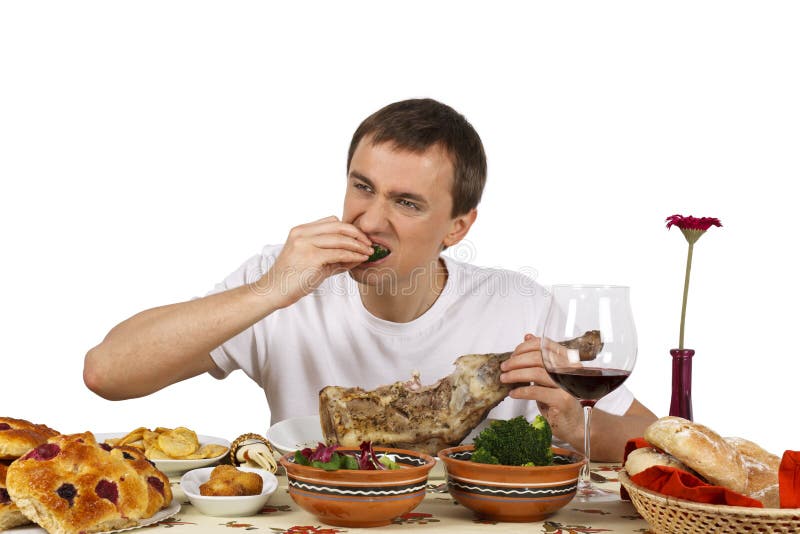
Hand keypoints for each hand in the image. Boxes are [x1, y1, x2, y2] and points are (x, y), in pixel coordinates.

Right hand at [256, 216, 372, 306]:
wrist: (273, 291)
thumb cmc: (292, 279)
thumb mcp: (313, 262)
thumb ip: (333, 256)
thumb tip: (356, 255)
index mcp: (301, 231)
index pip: (331, 221)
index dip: (350, 228)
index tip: (361, 238)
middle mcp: (302, 233)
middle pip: (338, 225)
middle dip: (357, 234)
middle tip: (369, 244)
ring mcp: (305, 243)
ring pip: (341, 238)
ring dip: (358, 245)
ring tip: (369, 252)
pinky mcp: (311, 257)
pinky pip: (339, 252)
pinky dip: (353, 255)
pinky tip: (361, 259)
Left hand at [500, 333, 584, 446]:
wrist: (573, 423)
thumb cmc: (559, 398)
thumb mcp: (548, 375)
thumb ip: (540, 357)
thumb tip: (528, 336)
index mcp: (567, 359)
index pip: (544, 345)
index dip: (524, 348)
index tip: (512, 356)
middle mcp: (570, 369)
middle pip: (538, 358)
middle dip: (516, 361)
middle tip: (503, 368)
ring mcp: (567, 385)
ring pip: (536, 373)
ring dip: (516, 375)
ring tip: (504, 379)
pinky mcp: (562, 401)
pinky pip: (536, 391)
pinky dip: (521, 391)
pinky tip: (513, 393)